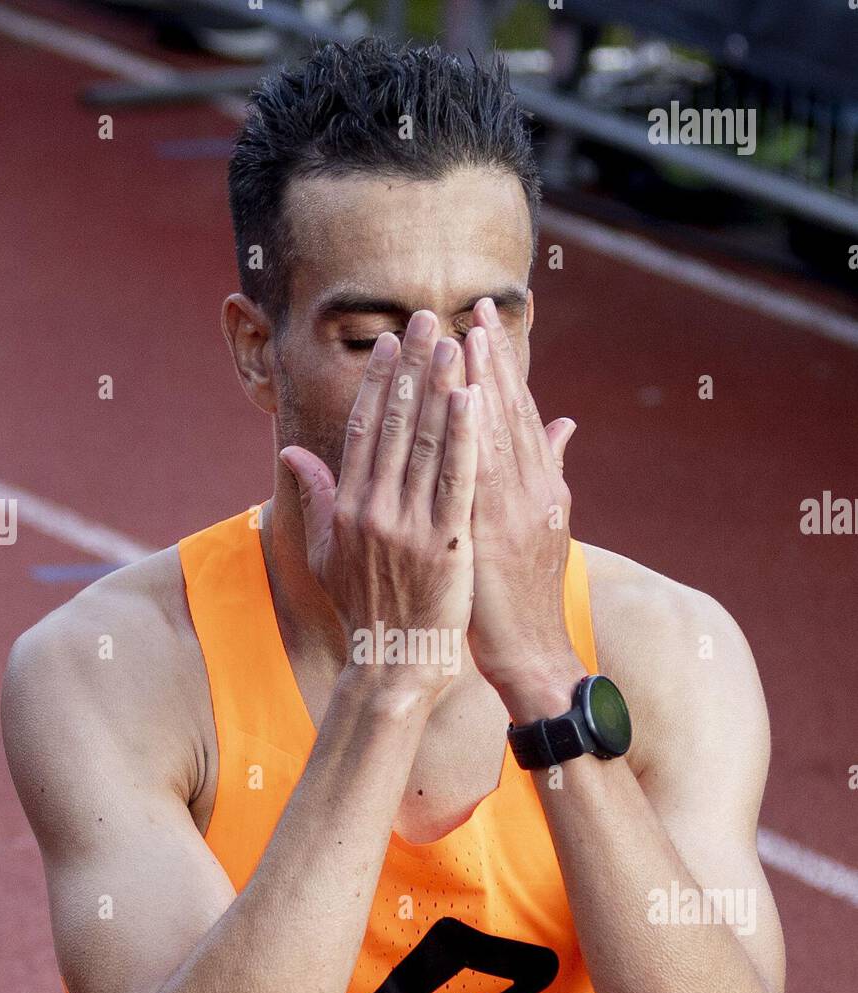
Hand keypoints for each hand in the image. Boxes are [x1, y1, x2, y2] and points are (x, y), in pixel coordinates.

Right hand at [280, 312, 478, 698]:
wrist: (392, 662)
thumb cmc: (363, 608)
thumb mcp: (327, 554)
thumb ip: (315, 497)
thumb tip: (293, 451)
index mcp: (348, 507)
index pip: (365, 429)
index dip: (380, 381)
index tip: (392, 342)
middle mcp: (374, 510)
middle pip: (396, 423)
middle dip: (414, 366)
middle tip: (430, 318)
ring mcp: (409, 527)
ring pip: (428, 443)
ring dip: (442, 386)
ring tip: (456, 341)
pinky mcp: (445, 544)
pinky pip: (457, 479)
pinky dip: (465, 436)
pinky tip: (474, 398)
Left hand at [464, 297, 586, 719]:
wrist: (531, 652)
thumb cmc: (523, 595)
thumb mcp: (543, 527)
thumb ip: (550, 471)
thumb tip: (565, 424)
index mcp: (538, 486)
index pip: (517, 415)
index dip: (501, 368)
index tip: (483, 325)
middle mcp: (532, 488)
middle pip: (508, 412)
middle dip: (491, 357)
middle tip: (474, 306)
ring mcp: (516, 508)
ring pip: (497, 431)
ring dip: (481, 379)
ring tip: (466, 331)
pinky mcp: (494, 531)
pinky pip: (479, 469)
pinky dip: (471, 428)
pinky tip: (460, 395)